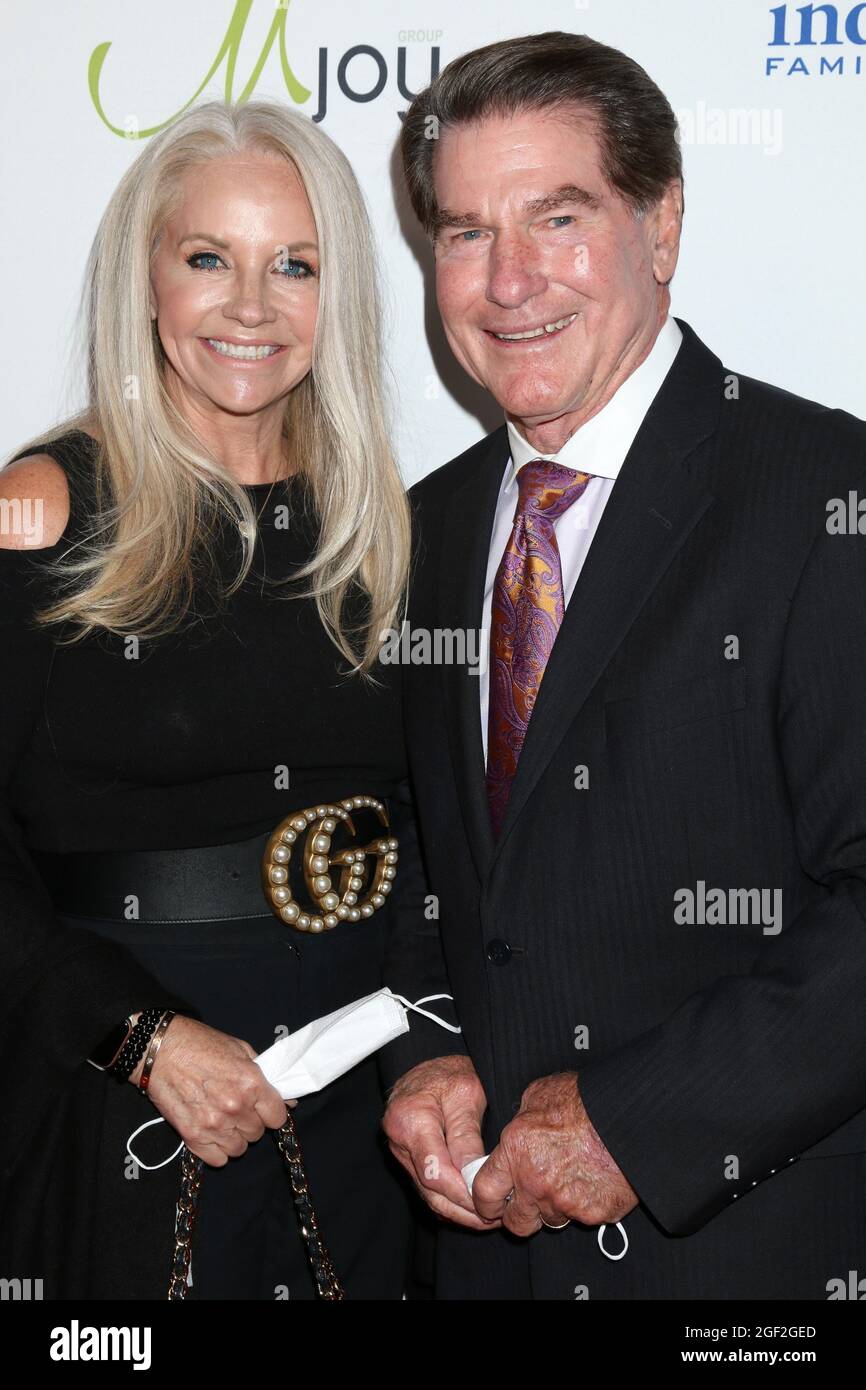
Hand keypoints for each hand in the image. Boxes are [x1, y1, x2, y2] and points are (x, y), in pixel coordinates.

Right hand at [128, 1015, 291, 1166]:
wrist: (159, 1049)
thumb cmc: (200, 1044)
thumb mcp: (240, 1049)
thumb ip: (265, 1075)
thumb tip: (288, 1100)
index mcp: (251, 1083)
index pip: (278, 1117)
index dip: (272, 1112)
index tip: (264, 1109)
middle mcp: (235, 1107)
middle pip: (258, 1133)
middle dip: (251, 1121)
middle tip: (237, 1108)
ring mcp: (214, 1125)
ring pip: (239, 1149)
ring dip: (234, 1137)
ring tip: (222, 1119)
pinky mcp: (192, 1136)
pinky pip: (218, 1159)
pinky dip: (216, 1149)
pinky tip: (210, 1132)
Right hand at [383, 1054, 496, 1229]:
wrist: (429, 1062)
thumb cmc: (449, 1072)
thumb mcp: (465, 1093)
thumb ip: (466, 1135)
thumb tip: (474, 1176)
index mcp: (409, 1120)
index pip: (435, 1171)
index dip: (462, 1193)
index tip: (489, 1204)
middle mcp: (399, 1142)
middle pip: (430, 1190)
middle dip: (462, 1210)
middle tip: (494, 1218)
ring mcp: (401, 1152)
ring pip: (428, 1194)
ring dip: (457, 1210)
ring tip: (489, 1218)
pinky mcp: (408, 1158)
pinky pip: (428, 1187)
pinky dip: (449, 1200)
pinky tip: (472, 1207)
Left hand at [472, 1072, 638, 1235]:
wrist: (628, 1113)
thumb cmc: (583, 1098)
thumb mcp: (537, 1096)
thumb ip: (519, 1123)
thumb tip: (514, 1136)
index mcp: (515, 1153)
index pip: (484, 1194)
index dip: (484, 1203)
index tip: (489, 1203)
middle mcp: (536, 1184)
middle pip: (516, 1222)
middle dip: (520, 1214)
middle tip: (530, 1198)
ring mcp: (567, 1203)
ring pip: (551, 1220)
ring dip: (554, 1206)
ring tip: (570, 1177)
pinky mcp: (596, 1213)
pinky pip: (583, 1217)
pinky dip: (585, 1204)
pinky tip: (592, 1179)